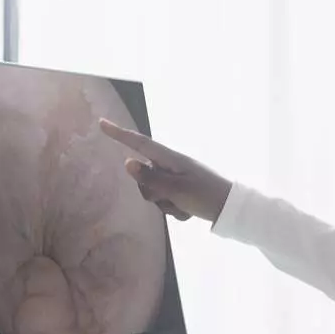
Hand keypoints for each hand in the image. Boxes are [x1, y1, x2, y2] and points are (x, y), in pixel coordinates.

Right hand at [98, 121, 233, 223]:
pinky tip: (190, 210)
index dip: (119, 134)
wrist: (232, 208)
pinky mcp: (182, 190)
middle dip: (153, 193)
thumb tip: (127, 162)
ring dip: (167, 204)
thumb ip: (150, 179)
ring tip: (185, 205)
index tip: (102, 123)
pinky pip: (167, 202)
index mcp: (169, 158)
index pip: (139, 143)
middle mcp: (170, 165)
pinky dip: (176, 209)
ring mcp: (176, 178)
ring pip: (154, 193)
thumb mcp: (176, 189)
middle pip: (143, 178)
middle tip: (173, 199)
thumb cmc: (205, 195)